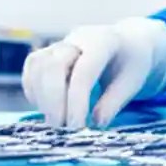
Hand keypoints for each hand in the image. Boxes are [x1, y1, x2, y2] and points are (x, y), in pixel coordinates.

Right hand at [22, 18, 165, 128]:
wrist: (128, 43)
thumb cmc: (132, 63)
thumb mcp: (133, 82)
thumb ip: (114, 102)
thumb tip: (96, 123)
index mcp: (104, 41)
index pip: (83, 71)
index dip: (77, 101)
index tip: (77, 127)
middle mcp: (78, 38)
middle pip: (53, 65)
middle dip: (53, 100)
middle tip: (62, 128)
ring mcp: (61, 43)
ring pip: (37, 65)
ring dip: (41, 97)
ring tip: (56, 121)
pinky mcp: (49, 52)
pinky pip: (32, 68)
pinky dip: (33, 90)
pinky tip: (46, 108)